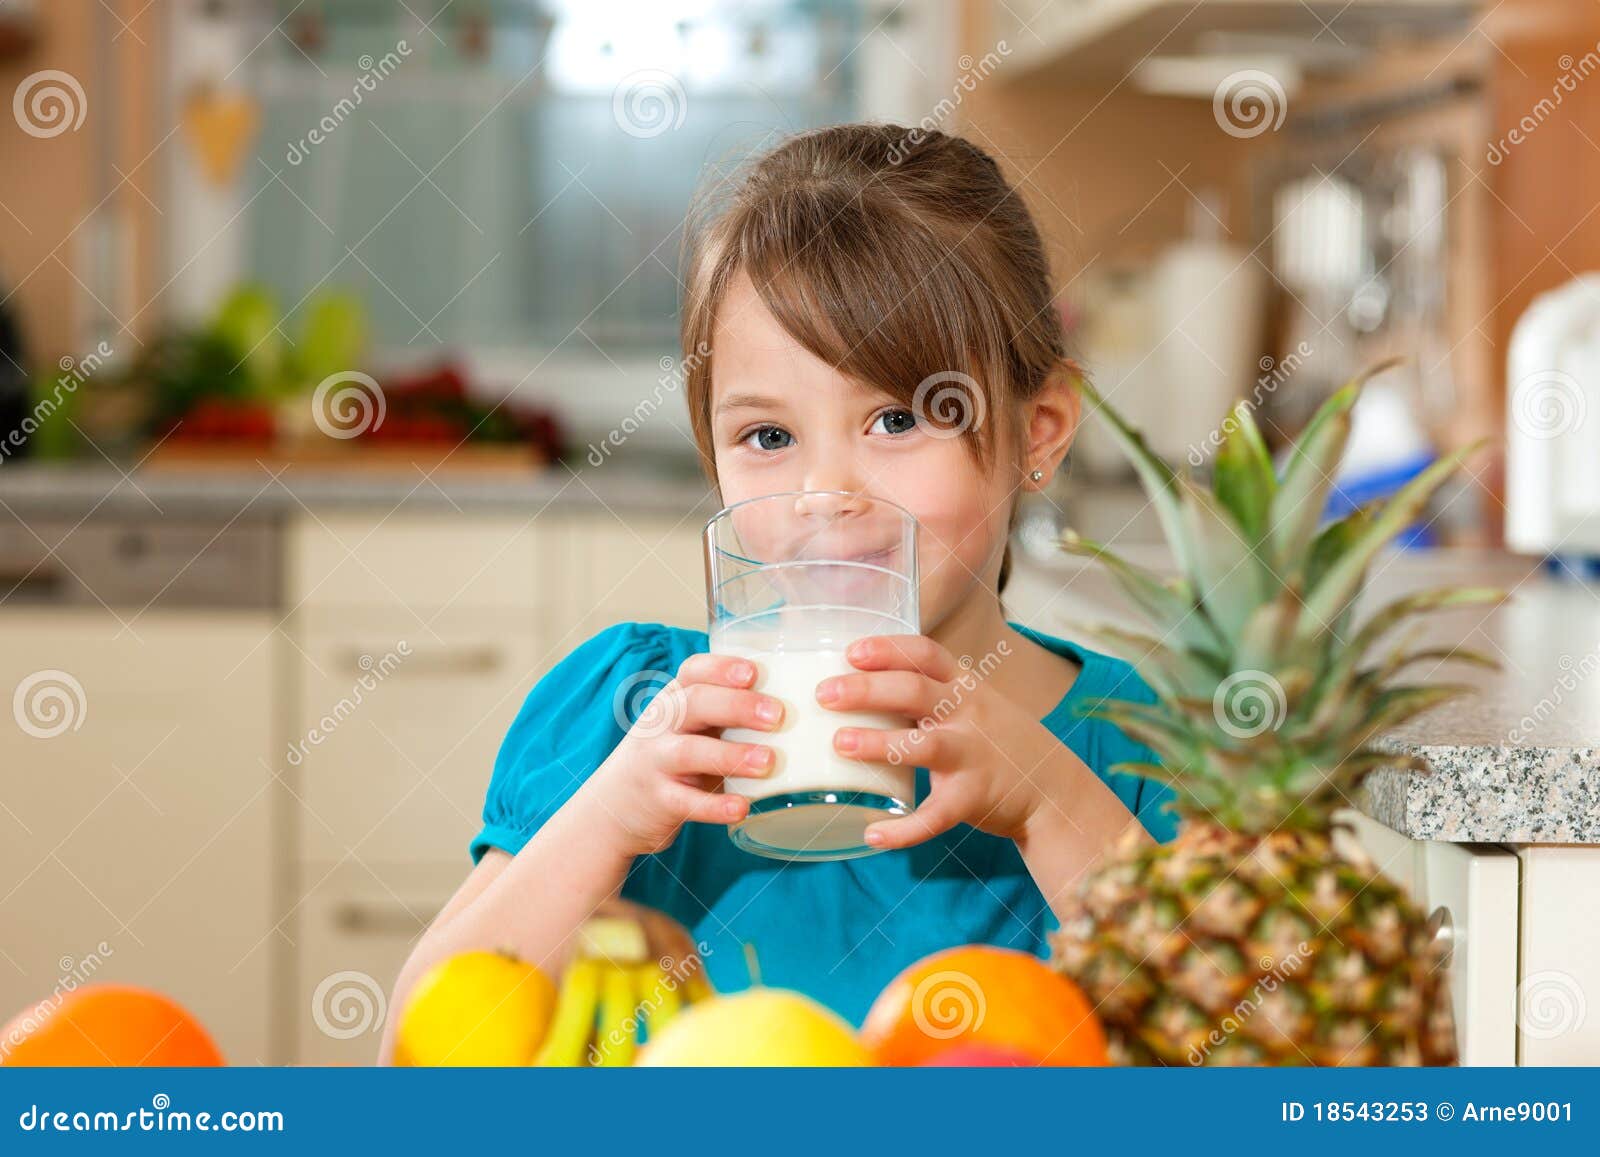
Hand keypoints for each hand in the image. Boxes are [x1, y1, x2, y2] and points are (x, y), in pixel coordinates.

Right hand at [579, 653, 783, 856]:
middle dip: (737, 706)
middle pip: (695, 704)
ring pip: (691, 752)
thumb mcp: (686, 726)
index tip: (755, 672)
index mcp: (673, 700)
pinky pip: (687, 802)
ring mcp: (656, 763)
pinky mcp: (659, 801)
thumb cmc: (670, 757)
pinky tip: (743, 808)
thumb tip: (800, 703)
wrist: (613, 807)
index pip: (693, 672)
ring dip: (731, 755)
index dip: (722, 668)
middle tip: (778, 716)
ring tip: (768, 762)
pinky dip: (715, 806)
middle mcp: (661, 725)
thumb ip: (725, 712)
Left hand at [816, 634, 1077, 850]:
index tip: (851, 652)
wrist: (1055, 789)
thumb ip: (930, 692)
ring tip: (839, 743)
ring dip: (878, 743)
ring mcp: (973, 757)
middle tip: (824, 693)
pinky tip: (873, 833)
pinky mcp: (973, 799)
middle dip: (866, 689)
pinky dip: (904, 828)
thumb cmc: (999, 741)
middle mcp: (969, 715)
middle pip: (915, 691)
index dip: (887, 648)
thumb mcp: (974, 703)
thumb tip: (861, 682)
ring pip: (922, 746)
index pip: (925, 654)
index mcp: (965, 686)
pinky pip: (935, 816)